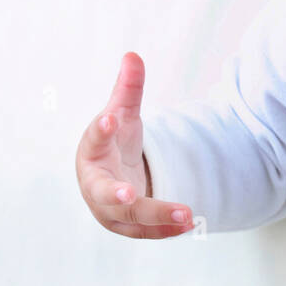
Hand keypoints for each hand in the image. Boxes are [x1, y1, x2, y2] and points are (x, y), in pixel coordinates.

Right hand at [75, 51, 192, 238]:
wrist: (108, 178)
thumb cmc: (114, 144)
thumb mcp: (124, 115)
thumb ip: (129, 90)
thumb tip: (132, 54)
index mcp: (92, 152)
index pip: (95, 139)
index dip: (101, 129)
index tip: (110, 117)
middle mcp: (96, 185)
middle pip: (104, 192)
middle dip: (116, 195)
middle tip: (129, 194)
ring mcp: (110, 210)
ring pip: (131, 218)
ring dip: (157, 217)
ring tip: (188, 213)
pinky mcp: (129, 227)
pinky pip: (148, 231)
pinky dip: (168, 229)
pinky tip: (192, 223)